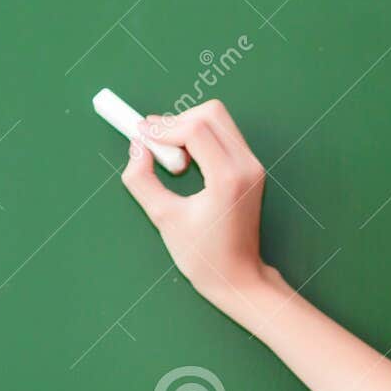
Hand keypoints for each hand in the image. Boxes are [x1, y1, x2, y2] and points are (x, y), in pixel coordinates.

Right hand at [119, 100, 274, 316]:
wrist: (239, 277)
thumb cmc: (203, 255)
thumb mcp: (163, 218)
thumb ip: (141, 179)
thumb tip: (137, 145)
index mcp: (228, 179)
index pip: (195, 128)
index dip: (162, 126)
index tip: (139, 135)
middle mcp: (247, 167)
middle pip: (211, 113)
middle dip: (177, 121)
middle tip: (156, 146)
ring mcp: (254, 167)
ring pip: (219, 121)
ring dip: (189, 128)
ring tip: (172, 159)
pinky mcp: (252, 170)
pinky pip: (224, 136)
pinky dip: (201, 138)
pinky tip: (187, 161)